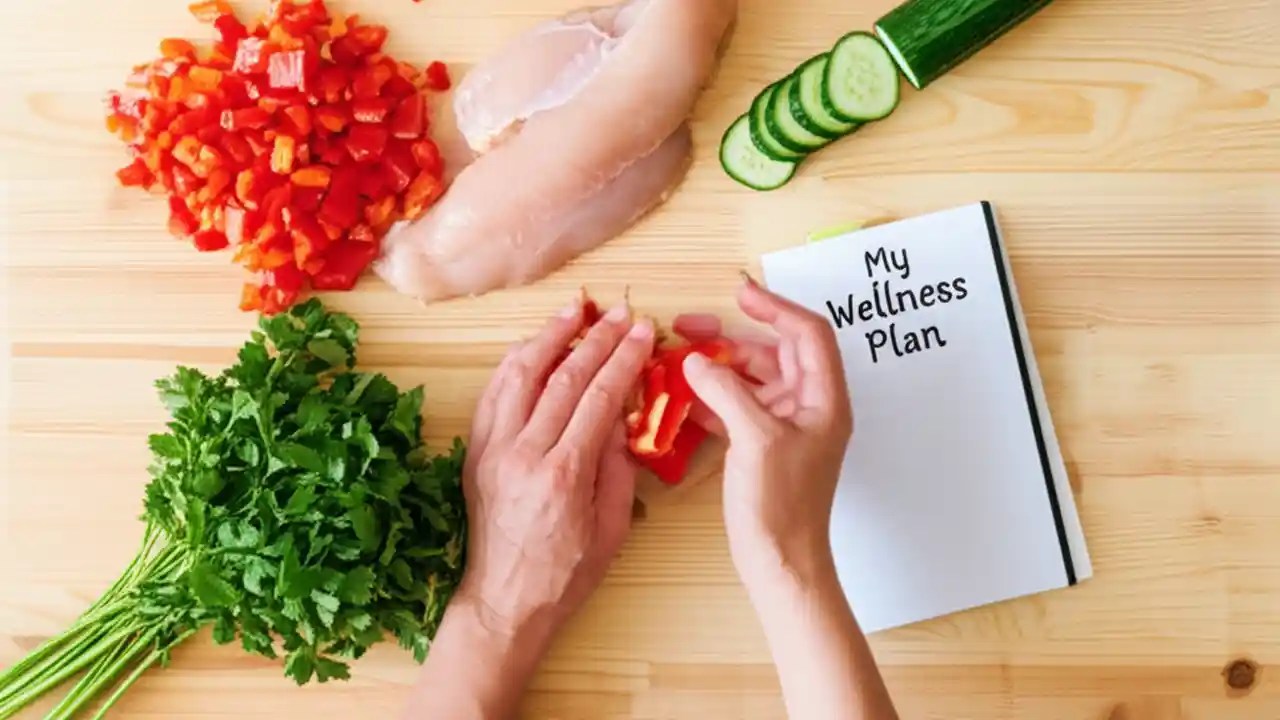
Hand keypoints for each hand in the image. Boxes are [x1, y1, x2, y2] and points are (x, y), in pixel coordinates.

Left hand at [458, 298, 654, 637]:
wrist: (505, 601)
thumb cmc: (565, 573)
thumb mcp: (612, 525)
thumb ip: (617, 465)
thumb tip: (621, 413)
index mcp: (563, 474)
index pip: (598, 397)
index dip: (623, 359)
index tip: (641, 332)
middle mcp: (522, 454)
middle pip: (563, 377)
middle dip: (596, 339)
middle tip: (619, 314)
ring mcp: (493, 449)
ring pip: (520, 373)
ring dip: (549, 336)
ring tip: (574, 310)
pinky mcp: (476, 451)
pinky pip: (494, 393)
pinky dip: (516, 362)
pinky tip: (535, 346)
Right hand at [676, 277, 851, 586]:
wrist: (781, 564)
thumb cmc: (781, 507)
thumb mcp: (754, 439)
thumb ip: (726, 391)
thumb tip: (697, 361)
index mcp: (824, 400)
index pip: (808, 334)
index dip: (775, 308)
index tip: (739, 293)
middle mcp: (810, 408)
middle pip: (774, 353)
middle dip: (732, 337)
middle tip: (689, 327)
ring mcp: (786, 428)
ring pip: (752, 380)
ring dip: (717, 367)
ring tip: (677, 359)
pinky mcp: (764, 447)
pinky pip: (738, 407)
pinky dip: (712, 397)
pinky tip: (681, 394)